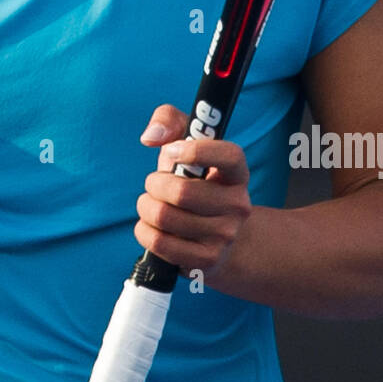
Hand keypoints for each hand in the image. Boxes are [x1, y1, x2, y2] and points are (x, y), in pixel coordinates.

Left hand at [136, 103, 251, 281]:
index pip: (229, 156)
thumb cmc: (195, 182)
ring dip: (145, 207)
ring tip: (151, 205)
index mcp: (237, 173)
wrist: (218, 239)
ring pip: (164, 216)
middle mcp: (238, 205)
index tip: (170, 151)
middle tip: (153, 184)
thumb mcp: (186, 146)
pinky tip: (150, 226)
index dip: (196, 150)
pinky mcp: (206, 260)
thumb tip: (151, 136)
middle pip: (181, 192)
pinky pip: (159, 243)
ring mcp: (225, 235)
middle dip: (153, 184)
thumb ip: (168, 120)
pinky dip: (144, 231)